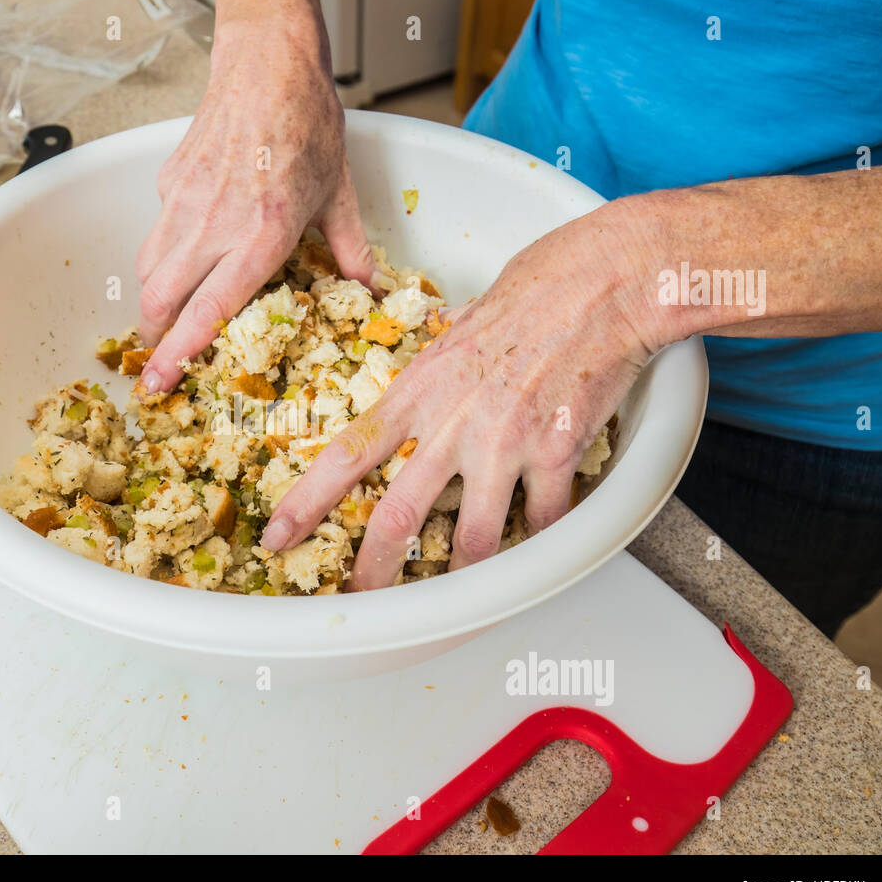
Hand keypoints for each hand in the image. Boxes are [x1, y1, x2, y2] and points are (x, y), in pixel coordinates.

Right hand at [135, 14, 376, 393]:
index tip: (157, 383)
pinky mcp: (169, 181)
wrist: (269, 63)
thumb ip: (350, 251)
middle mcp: (215, 223)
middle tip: (160, 357)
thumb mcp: (339, 195)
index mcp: (261, 234)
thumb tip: (370, 290)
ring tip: (169, 313)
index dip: (177, 352)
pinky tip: (189, 249)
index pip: (208, 309)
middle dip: (152, 338)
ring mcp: (185, 201)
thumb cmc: (306, 124)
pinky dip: (164, 253)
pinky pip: (157, 231)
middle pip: (158, 299)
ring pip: (148, 269)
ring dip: (154, 299)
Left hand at [260, 200, 665, 589]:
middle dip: (372, 569)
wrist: (604, 282)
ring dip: (459, 575)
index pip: (346, 453)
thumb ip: (437, 367)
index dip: (306, 502)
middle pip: (396, 516)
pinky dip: (539, 541)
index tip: (278, 534)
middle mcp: (451, 423)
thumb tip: (430, 378)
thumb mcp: (461, 326)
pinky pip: (542, 522)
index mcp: (418, 390)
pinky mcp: (553, 454)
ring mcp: (502, 442)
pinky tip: (537, 546)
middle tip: (359, 599)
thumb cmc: (538, 288)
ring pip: (471, 539)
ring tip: (453, 595)